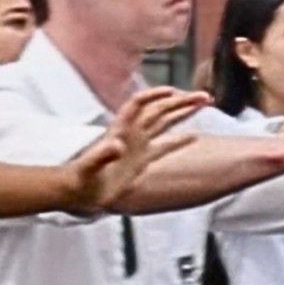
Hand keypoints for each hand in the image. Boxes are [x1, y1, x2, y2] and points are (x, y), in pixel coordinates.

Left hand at [65, 87, 207, 211]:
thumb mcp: (89, 168)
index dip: (154, 96)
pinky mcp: (142, 160)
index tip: (173, 91)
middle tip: (204, 97)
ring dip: (183, 112)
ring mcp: (138, 145)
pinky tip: (194, 136)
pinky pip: (165, 146)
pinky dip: (180, 140)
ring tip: (204, 104)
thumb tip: (118, 145)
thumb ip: (102, 155)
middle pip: (158, 110)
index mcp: (119, 130)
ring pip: (164, 123)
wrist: (79, 193)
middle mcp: (131, 133)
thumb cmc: (81, 180)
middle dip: (180, 101)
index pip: (138, 105)